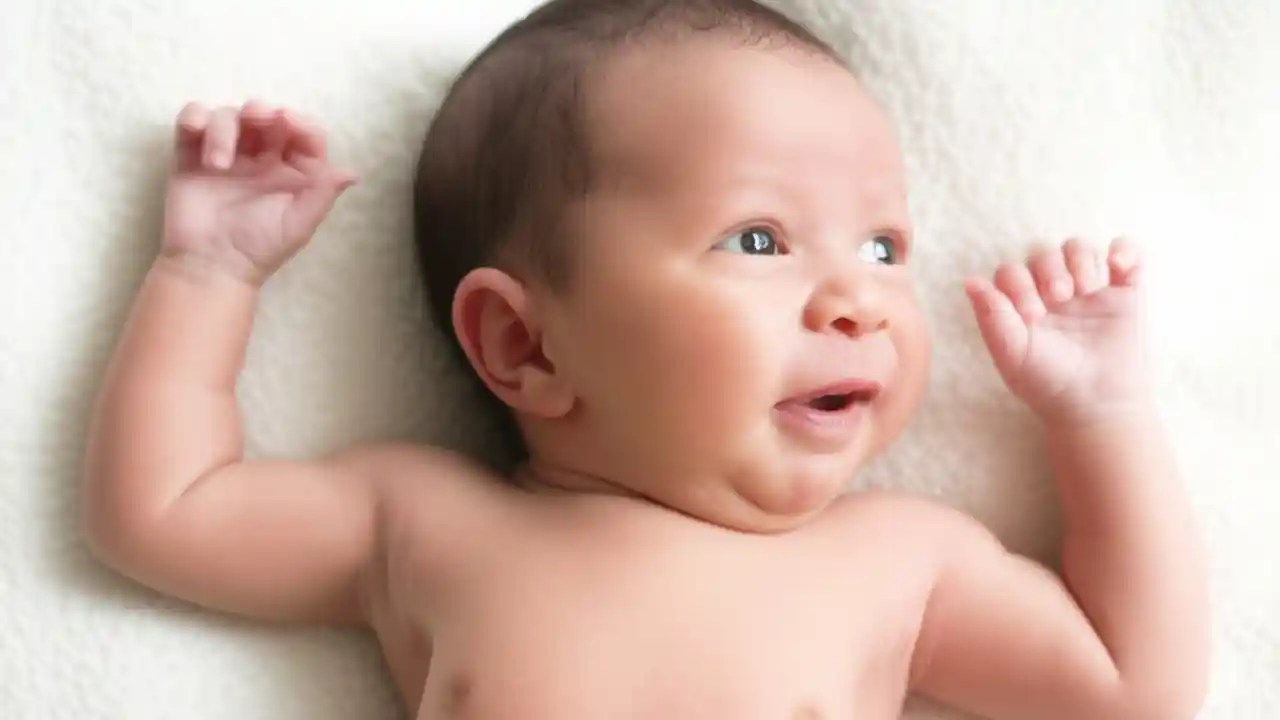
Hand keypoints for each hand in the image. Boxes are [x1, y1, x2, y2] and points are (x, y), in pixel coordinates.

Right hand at [161, 99, 357, 285]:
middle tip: (257, 117)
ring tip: (218, 164)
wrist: (211, 265)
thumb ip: (323, 192)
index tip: (286, 119)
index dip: (299, 121)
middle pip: (264, 116)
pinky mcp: (191, 155)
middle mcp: (260, 158)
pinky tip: (197, 132)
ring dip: (224, 127)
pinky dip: (195, 116)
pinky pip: (193, 120)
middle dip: (261, 110)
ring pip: (228, 115)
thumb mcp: (300, 223)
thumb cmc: (260, 246)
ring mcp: (226, 155)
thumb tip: (352, 173)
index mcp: (291, 171)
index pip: (302, 134)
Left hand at [964, 237, 1150, 426]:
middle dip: (1050, 268)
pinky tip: (1118, 266)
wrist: (1096, 404)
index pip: (1014, 271)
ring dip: (1082, 259)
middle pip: (1046, 254)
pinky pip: (1129, 253)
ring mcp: (1090, 289)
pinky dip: (1125, 250)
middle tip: (1060, 296)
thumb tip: (970, 282)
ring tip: (1085, 290)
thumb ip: (993, 317)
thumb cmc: (1049, 382)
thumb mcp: (1013, 353)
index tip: (1033, 316)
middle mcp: (1054, 291)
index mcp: (1023, 303)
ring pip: (1081, 248)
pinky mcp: (1127, 291)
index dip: (1019, 283)